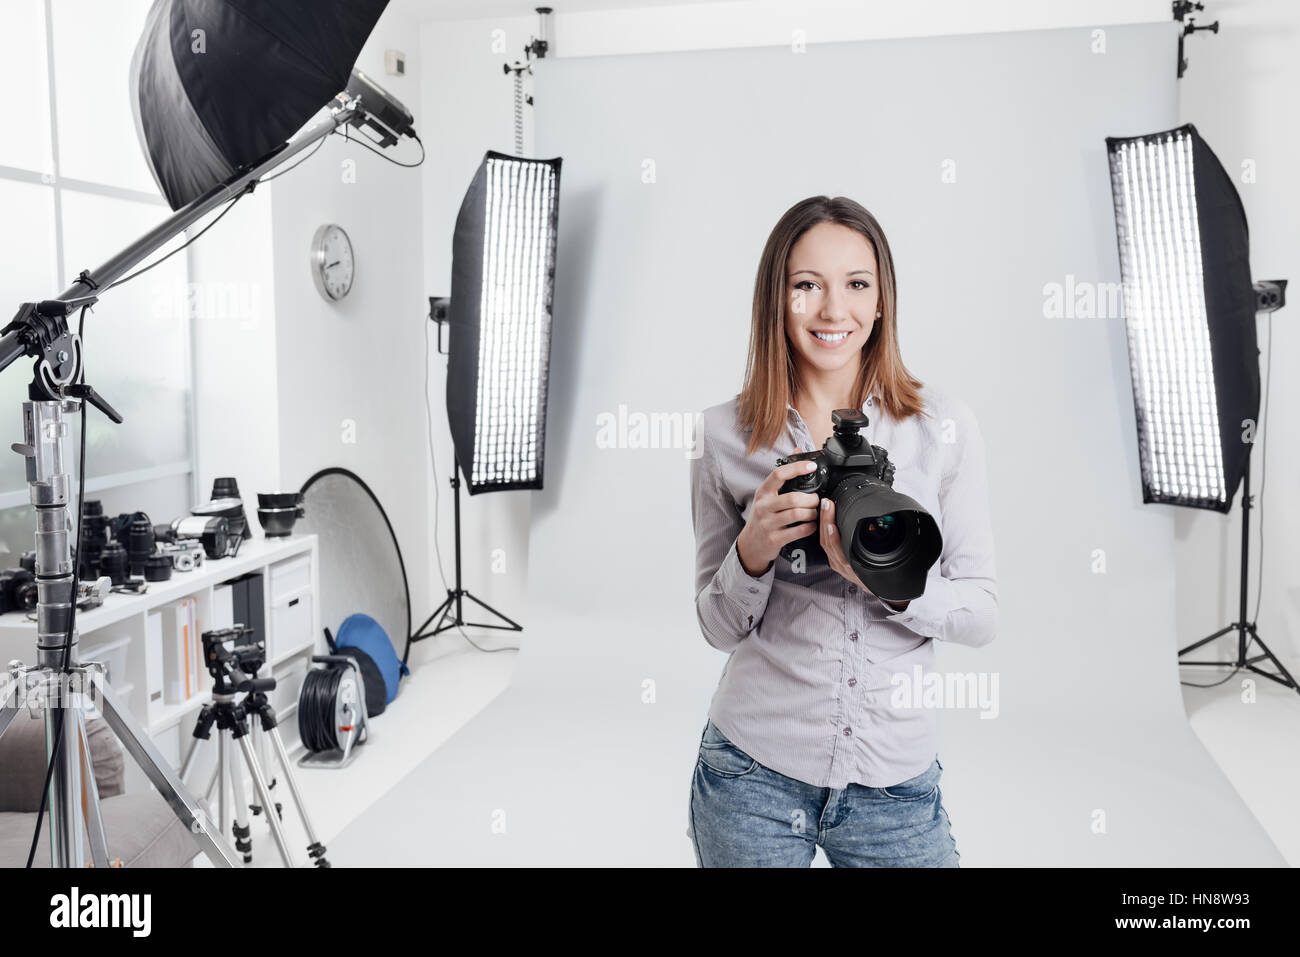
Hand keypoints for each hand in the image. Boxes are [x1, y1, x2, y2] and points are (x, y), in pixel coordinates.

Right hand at [735, 456, 822, 576]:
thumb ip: (783, 475)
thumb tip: (797, 450)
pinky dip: (810, 527)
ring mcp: (768, 523)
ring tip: (814, 513)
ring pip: (798, 514)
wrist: (751, 545)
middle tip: (816, 500)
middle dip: (811, 499)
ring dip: (812, 513)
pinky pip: (799, 531)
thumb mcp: (767, 495)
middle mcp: (764, 506)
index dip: (797, 468)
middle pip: (794, 498)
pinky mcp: (775, 539)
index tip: (811, 466)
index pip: (778, 474)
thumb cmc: (763, 517)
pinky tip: (810, 525)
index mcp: (763, 492)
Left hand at [820, 499, 910, 610]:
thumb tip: (882, 534)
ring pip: (825, 542)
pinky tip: (827, 520)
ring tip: (826, 507)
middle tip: (827, 504)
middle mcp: (841, 565)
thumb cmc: (882, 578)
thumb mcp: (882, 565)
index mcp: (850, 566)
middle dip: (825, 519)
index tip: (831, 513)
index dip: (831, 531)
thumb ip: (879, 551)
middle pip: (827, 541)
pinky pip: (828, 545)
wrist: (881, 591)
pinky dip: (826, 531)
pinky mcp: (837, 560)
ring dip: (824, 523)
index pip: (835, 547)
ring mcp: (838, 563)